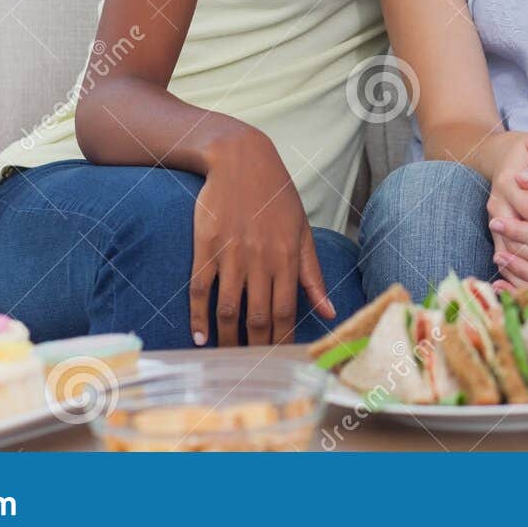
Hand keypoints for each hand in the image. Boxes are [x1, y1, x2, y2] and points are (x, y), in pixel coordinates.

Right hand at [190, 126, 332, 347]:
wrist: (241, 159)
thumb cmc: (276, 196)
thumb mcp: (302, 231)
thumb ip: (313, 274)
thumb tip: (329, 312)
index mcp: (288, 257)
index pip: (286, 311)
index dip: (282, 339)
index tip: (280, 359)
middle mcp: (261, 259)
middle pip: (258, 316)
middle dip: (256, 347)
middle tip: (253, 366)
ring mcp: (231, 254)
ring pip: (229, 309)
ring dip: (228, 339)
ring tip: (229, 357)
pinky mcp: (206, 246)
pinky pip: (200, 289)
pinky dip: (198, 317)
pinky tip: (200, 337)